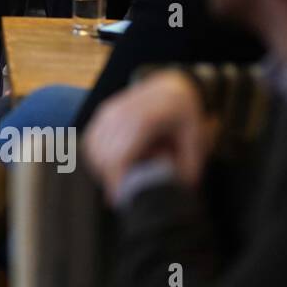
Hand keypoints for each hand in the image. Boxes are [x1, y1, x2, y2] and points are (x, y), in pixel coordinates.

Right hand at [83, 68, 213, 203]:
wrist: (173, 87)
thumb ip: (188, 166)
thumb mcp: (196, 139)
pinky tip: (113, 163)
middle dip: (109, 179)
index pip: (118, 158)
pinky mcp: (102, 113)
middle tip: (125, 192)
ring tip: (122, 176)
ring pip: (93, 150)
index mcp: (145, 120)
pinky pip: (90, 142)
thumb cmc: (184, 114)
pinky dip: (97, 157)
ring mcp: (108, 111)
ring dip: (102, 169)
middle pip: (103, 157)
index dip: (115, 182)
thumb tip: (177, 190)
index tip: (118, 200)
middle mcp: (121, 113)